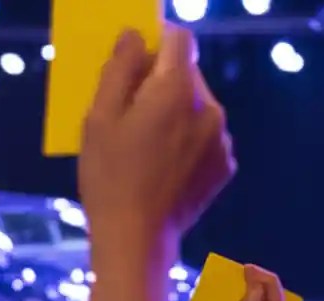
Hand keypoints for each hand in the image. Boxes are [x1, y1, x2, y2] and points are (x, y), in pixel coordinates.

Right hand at [79, 26, 235, 274]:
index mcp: (175, 90)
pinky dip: (187, 141)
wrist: (137, 240)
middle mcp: (208, 108)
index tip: (136, 62)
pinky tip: (162, 167)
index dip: (156, 43)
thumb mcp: (99, 119)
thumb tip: (135, 37)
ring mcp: (221, 139)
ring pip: (196, 107)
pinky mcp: (224, 166)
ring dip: (175, 114)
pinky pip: (205, 136)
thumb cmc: (109, 178)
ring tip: (145, 148)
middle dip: (160, 83)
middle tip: (129, 115)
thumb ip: (119, 68)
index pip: (179, 39)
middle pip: (187, 74)